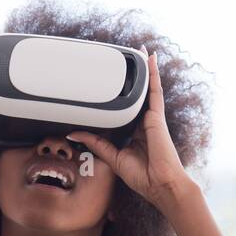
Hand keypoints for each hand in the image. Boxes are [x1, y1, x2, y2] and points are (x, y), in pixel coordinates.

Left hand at [66, 49, 197, 216]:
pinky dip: (153, 74)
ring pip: (147, 89)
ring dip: (145, 69)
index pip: (126, 109)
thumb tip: (74, 134)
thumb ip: (95, 143)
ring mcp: (152, 118)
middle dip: (135, 78)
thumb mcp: (112, 157)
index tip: (113, 83)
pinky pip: (155, 90)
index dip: (122, 96)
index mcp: (136, 132)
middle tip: (128, 59)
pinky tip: (151, 59)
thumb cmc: (143, 176)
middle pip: (139, 95)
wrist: (160, 184)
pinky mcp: (157, 116)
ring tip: (141, 51)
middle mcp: (145, 122)